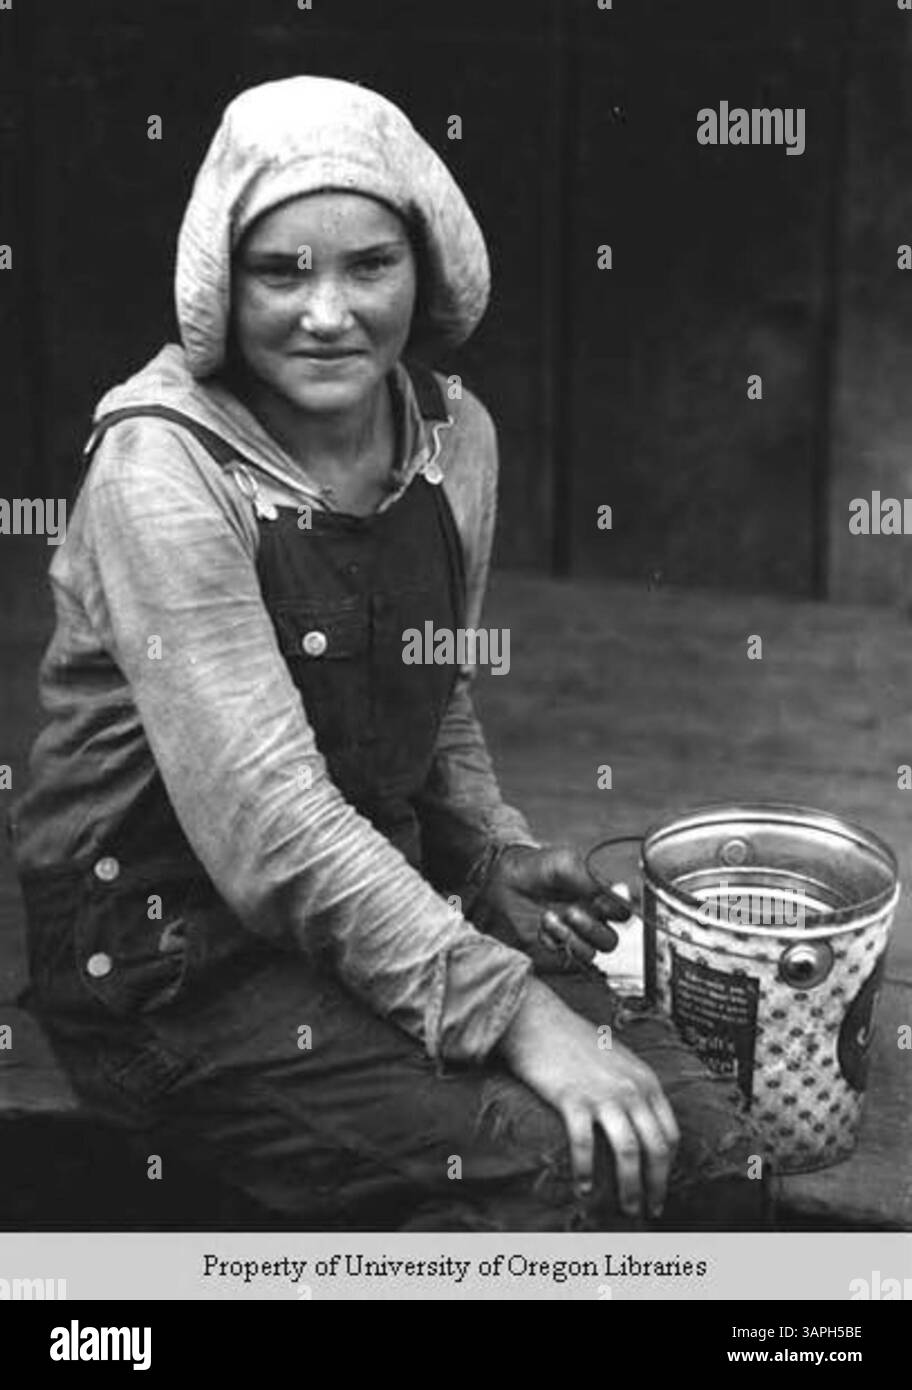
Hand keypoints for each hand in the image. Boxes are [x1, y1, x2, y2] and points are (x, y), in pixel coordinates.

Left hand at [476, 843, 632, 970]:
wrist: (503, 880)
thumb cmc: (536, 867)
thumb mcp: (565, 862)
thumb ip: (591, 879)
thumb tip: (616, 891)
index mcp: (599, 897)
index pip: (624, 913)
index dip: (615, 912)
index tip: (598, 902)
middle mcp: (591, 919)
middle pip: (611, 940)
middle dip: (591, 929)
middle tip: (570, 912)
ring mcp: (574, 937)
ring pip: (591, 953)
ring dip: (571, 937)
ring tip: (548, 917)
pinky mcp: (556, 949)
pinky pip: (566, 957)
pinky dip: (554, 943)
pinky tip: (540, 927)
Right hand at [498, 977, 679, 1217]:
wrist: (538, 1019)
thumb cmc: (573, 1039)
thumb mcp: (618, 1058)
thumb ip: (632, 1086)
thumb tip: (638, 1121)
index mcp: (645, 1080)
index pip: (670, 1133)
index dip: (668, 1165)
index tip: (659, 1184)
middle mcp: (630, 1089)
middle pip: (657, 1148)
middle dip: (657, 1185)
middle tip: (651, 1209)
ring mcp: (603, 1094)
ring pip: (629, 1152)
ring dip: (630, 1187)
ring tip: (626, 1209)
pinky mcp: (573, 1099)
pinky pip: (585, 1145)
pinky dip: (586, 1171)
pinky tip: (584, 1188)